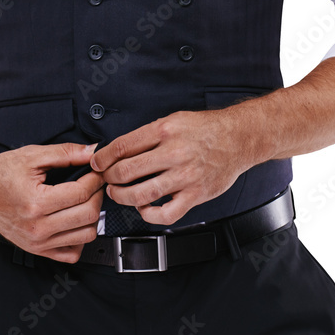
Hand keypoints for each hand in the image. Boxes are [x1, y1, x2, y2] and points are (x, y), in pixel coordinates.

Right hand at [0, 142, 104, 263]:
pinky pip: (71, 254)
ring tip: (87, 199)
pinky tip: (76, 220)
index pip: (81, 194)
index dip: (95, 179)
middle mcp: (37, 228)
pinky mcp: (37, 250)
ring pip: (85, 236)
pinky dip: (80, 238)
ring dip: (92, 216)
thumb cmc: (1, 172)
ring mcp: (37, 243)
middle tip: (95, 182)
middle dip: (98, 194)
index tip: (97, 170)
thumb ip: (65, 153)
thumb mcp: (33, 155)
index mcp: (36, 203)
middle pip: (87, 215)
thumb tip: (92, 152)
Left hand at [89, 108, 248, 226]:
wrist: (237, 138)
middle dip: (108, 177)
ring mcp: (184, 176)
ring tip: (117, 193)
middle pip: (127, 171)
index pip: (123, 146)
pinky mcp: (195, 195)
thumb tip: (120, 149)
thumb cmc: (206, 129)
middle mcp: (173, 153)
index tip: (96, 163)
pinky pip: (166, 214)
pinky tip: (144, 208)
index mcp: (164, 130)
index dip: (103, 157)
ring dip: (122, 196)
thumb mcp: (174, 119)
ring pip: (142, 193)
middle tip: (104, 178)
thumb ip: (148, 135)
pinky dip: (149, 214)